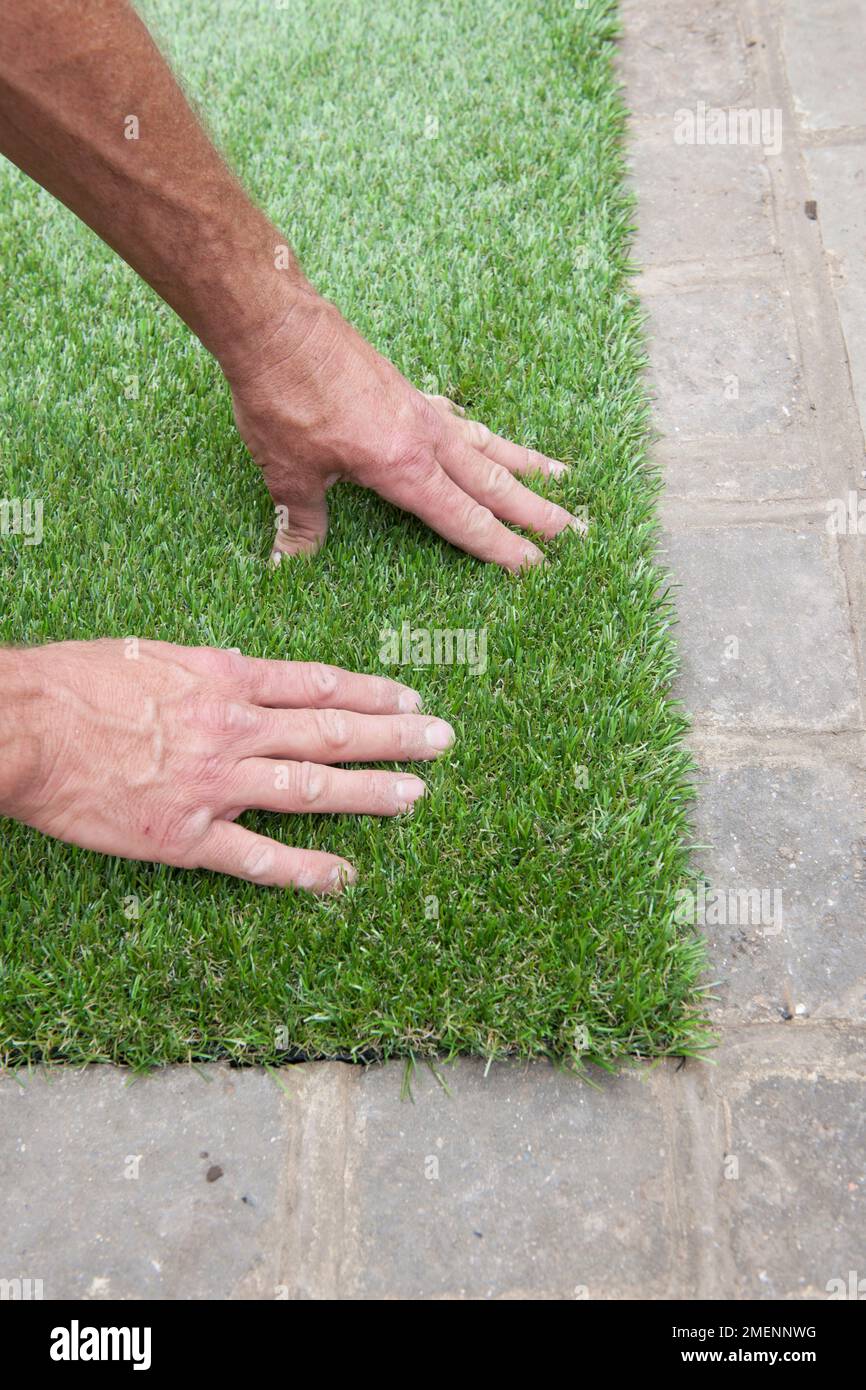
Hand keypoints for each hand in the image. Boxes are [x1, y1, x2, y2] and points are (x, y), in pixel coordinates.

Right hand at [3, 639, 454, 892]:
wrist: (25, 727)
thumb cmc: (77, 682)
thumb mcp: (152, 654)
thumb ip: (208, 670)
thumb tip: (248, 672)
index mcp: (224, 678)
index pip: (318, 685)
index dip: (370, 692)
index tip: (410, 698)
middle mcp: (233, 729)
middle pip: (331, 732)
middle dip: (394, 737)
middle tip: (443, 741)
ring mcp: (215, 785)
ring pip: (310, 789)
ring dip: (369, 793)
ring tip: (415, 796)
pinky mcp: (185, 836)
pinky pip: (257, 857)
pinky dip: (304, 869)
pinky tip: (343, 877)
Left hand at [226, 289, 584, 568]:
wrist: (277, 324)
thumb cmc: (284, 398)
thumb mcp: (288, 471)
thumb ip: (301, 520)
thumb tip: (288, 562)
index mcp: (403, 467)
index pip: (463, 519)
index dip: (500, 547)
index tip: (536, 566)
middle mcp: (426, 438)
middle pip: (493, 483)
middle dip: (536, 511)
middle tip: (576, 529)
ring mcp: (420, 409)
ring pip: (486, 445)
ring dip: (524, 466)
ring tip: (561, 476)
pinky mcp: (405, 388)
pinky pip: (456, 418)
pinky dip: (478, 433)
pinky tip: (481, 434)